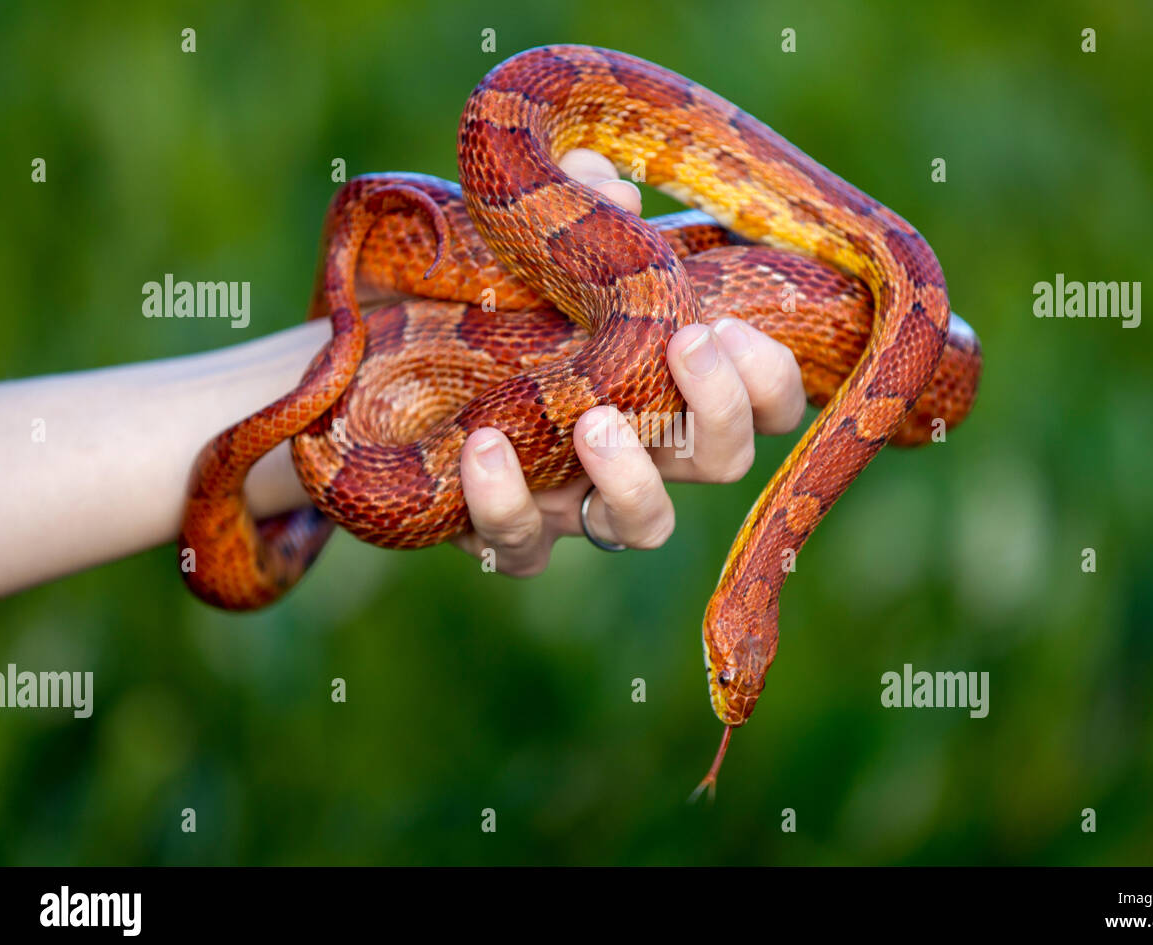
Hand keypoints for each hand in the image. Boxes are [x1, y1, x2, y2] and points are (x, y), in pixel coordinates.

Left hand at [452, 149, 806, 575]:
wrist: (383, 369)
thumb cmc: (480, 299)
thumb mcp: (523, 238)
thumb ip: (571, 203)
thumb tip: (613, 187)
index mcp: (665, 381)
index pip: (764, 402)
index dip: (769, 379)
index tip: (732, 324)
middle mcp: (639, 449)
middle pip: (723, 461)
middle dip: (718, 408)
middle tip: (681, 342)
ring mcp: (574, 499)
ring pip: (642, 525)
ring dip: (632, 479)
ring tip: (593, 421)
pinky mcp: (505, 531)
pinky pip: (522, 548)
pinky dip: (506, 504)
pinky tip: (483, 445)